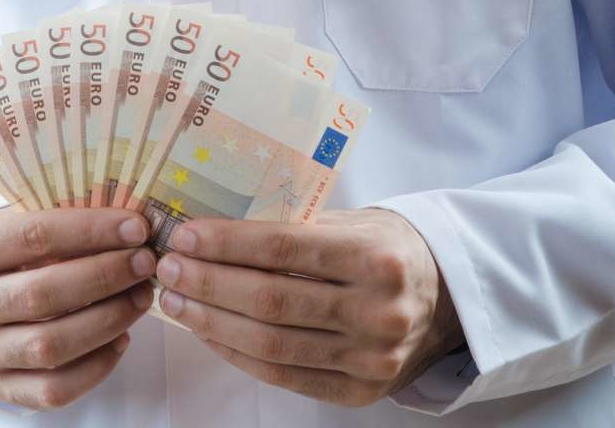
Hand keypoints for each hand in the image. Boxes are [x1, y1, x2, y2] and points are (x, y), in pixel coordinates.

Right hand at [0, 205, 155, 409]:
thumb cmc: (8, 247)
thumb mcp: (18, 219)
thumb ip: (61, 218)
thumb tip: (129, 224)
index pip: (34, 236)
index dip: (91, 232)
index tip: (136, 228)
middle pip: (43, 295)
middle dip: (104, 277)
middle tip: (144, 263)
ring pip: (50, 346)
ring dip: (107, 321)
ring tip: (139, 297)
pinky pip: (53, 389)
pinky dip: (95, 366)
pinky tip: (121, 338)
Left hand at [153, 206, 465, 406]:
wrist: (446, 299)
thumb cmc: (385, 248)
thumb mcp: (353, 222)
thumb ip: (297, 227)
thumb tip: (216, 228)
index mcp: (373, 256)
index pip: (285, 249)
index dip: (228, 244)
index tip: (186, 236)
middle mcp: (375, 311)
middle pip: (272, 301)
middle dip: (210, 284)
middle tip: (168, 268)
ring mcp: (369, 358)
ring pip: (273, 345)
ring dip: (214, 322)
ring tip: (177, 301)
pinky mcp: (360, 392)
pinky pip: (285, 376)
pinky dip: (239, 354)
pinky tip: (210, 332)